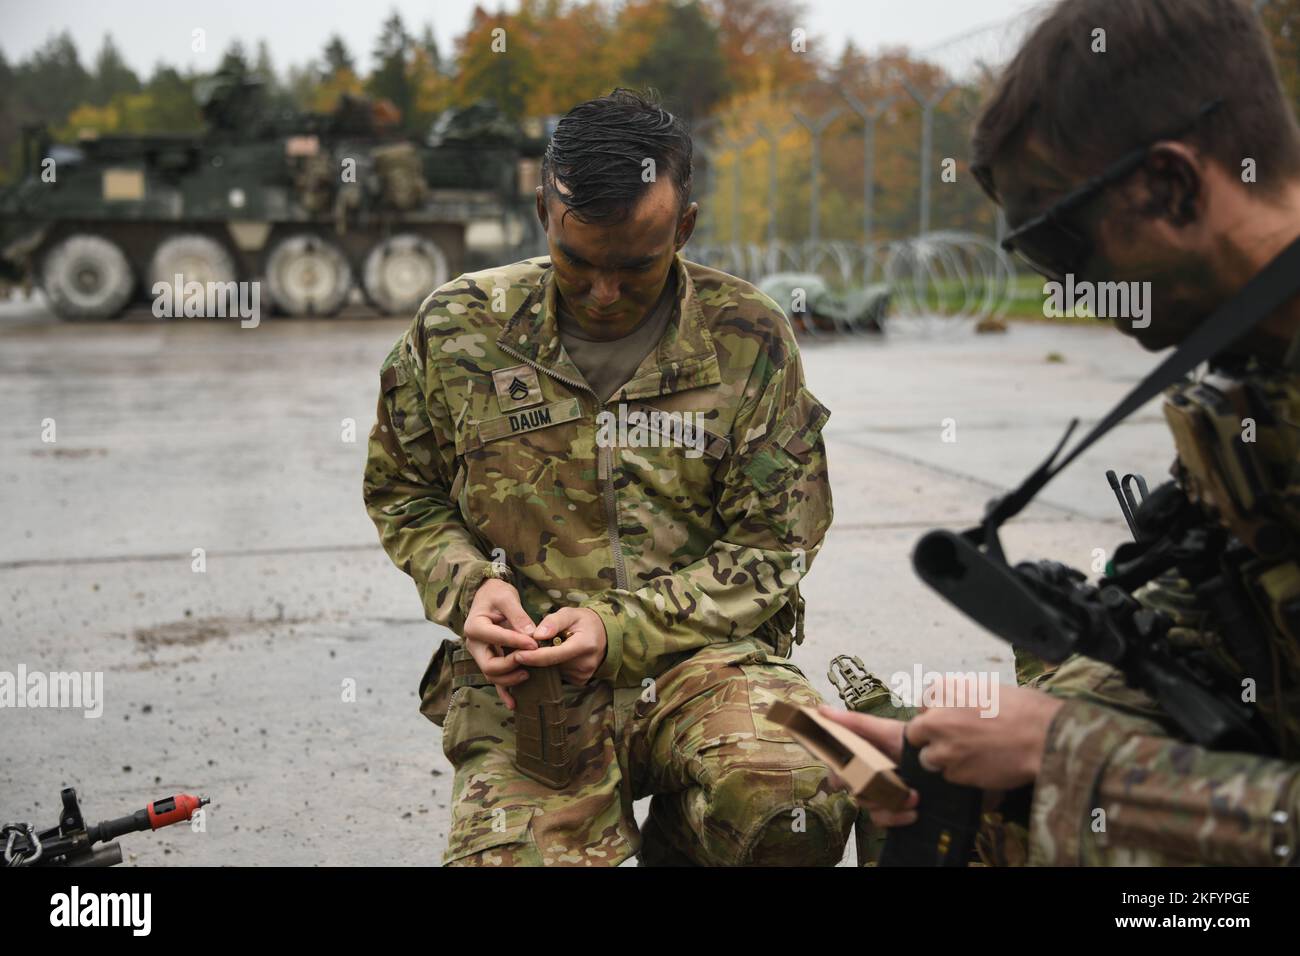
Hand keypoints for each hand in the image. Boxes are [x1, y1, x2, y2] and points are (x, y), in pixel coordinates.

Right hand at [462, 578, 537, 709]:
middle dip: (511, 666)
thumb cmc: (496, 595)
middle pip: (489, 665)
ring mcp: (480, 655)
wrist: (487, 597)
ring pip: (492, 675)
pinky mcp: (488, 660)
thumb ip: (518, 615)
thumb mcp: (507, 598)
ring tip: (529, 673)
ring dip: (510, 678)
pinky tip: (514, 703)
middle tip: (531, 661)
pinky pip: (495, 679)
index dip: (516, 642)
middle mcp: (474, 644)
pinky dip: (503, 691)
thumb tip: (531, 633)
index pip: (496, 638)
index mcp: (475, 626)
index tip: (535, 643)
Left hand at [513, 607, 606, 685]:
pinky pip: (559, 675)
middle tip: (524, 648)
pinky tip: (556, 656)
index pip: (554, 655)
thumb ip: (553, 622)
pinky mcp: (580, 681)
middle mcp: (585, 664)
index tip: (517, 654)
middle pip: (551, 665)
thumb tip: (536, 635)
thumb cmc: (584, 621)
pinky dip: (553, 666)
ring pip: (553, 671)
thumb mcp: (570, 613)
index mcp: (584, 645)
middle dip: (536, 658)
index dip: (534, 656)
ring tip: (547, 647)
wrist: (604, 635)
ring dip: (545, 662)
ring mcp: (583, 675)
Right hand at [818, 706, 919, 827]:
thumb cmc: (910, 741)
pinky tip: (912, 813)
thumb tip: (820, 709)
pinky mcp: (893, 810)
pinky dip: (897, 818)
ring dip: (889, 805)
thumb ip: (853, 722)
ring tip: (913, 797)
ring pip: (868, 807)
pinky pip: (883, 820)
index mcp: (860, 757)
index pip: (838, 768)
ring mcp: (880, 794)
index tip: (840, 781)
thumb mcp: (884, 729)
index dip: (836, 776)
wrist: (941, 758)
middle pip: (854, 791)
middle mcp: (867, 776)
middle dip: (871, 790)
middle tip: (887, 785)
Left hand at [905, 681, 1064, 790]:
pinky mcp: (955, 773)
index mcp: (943, 691)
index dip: (937, 714)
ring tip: (970, 755)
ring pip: (928, 758)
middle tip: (953, 740)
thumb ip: (960, 698)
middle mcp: (936, 719)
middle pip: (916, 733)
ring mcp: (943, 748)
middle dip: (930, 738)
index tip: (951, 719)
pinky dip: (961, 774)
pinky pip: (949, 776)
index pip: (923, 705)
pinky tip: (982, 765)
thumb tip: (951, 708)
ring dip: (943, 759)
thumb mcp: (986, 689)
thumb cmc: (1024, 709)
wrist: (1044, 737)